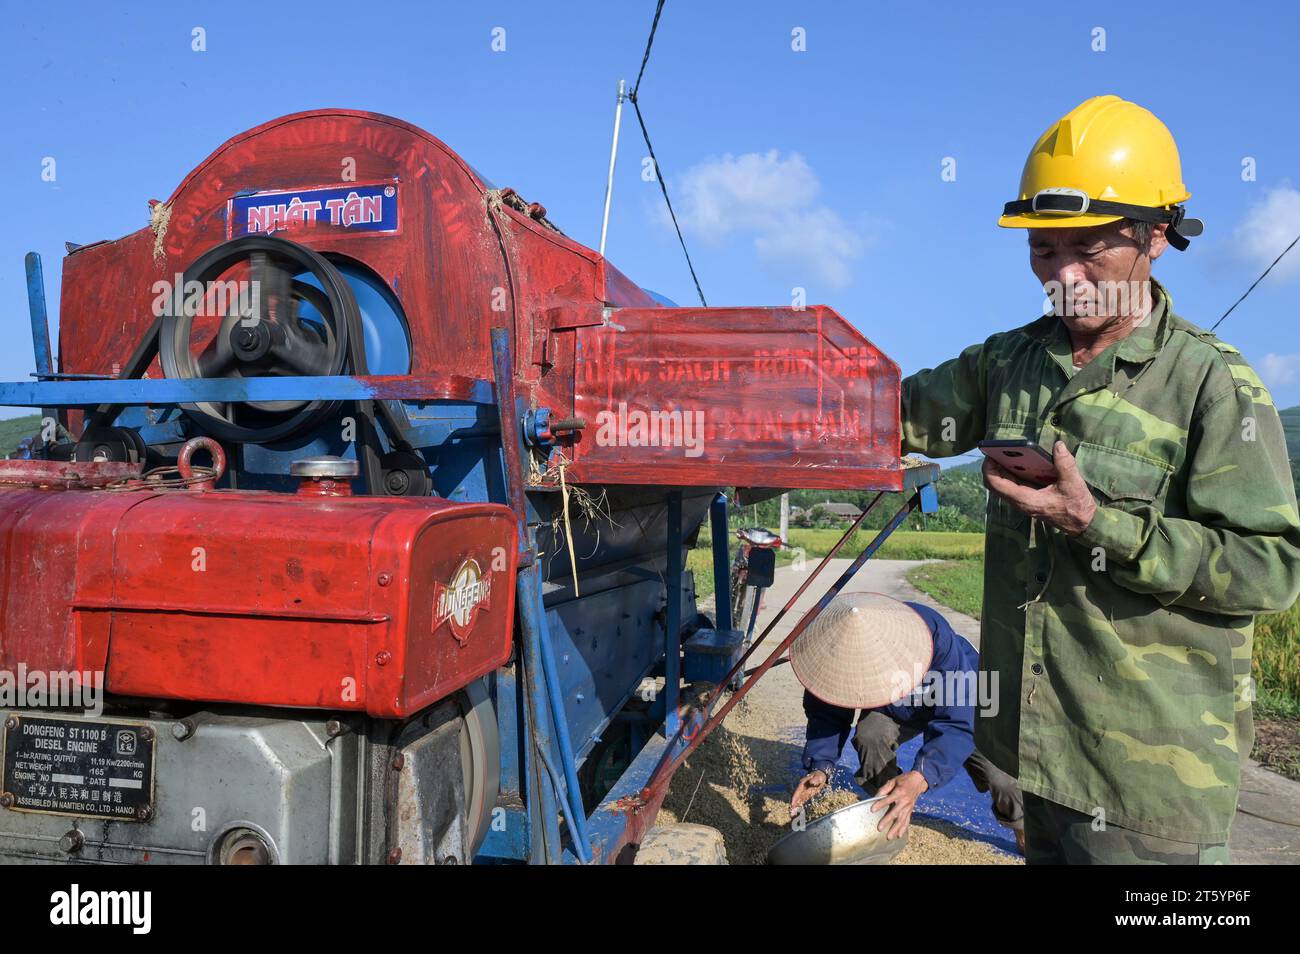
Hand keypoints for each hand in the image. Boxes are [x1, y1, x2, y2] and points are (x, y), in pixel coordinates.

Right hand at [790, 769, 827, 816]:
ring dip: (795, 807)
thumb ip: (815, 779)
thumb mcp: (818, 777)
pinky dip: (799, 806)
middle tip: (791, 813)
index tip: (792, 804)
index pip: (797, 791)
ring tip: (793, 815)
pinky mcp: (806, 795)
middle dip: (793, 805)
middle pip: (796, 797)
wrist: (819, 776)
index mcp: (802, 784)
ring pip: (798, 800)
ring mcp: (803, 792)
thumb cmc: (819, 776)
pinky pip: (802, 801)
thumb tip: (811, 782)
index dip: (794, 798)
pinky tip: (798, 811)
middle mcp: (801, 789)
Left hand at [870, 770, 928, 839]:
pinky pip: (907, 821)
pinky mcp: (910, 811)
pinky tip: (899, 836)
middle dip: (887, 821)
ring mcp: (908, 807)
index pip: (888, 800)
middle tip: (879, 828)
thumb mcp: (893, 781)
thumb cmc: (903, 780)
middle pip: (895, 813)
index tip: (872, 810)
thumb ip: (884, 789)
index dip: (880, 804)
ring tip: (889, 837)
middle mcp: (904, 801)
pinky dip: (903, 829)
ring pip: (901, 820)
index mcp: (899, 792)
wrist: (918, 781)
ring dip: (895, 829)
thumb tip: (875, 797)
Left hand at [982, 440, 1096, 535]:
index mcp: (1026, 500)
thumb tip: (1059, 445)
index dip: (988, 468)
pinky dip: (1014, 471)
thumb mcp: (1073, 483)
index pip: (996, 485)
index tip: (990, 453)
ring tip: (1008, 450)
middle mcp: (1020, 502)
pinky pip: (1014, 484)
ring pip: (1004, 483)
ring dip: (1003, 467)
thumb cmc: (1077, 507)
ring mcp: (1023, 501)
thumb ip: (1065, 464)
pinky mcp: (1029, 498)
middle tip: (999, 448)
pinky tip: (1022, 460)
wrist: (1083, 524)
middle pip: (996, 483)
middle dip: (994, 465)